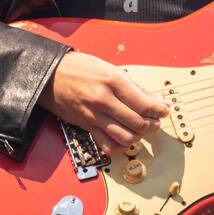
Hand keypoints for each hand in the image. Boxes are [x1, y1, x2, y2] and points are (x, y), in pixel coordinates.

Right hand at [37, 51, 169, 154]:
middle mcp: (103, 99)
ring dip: (138, 137)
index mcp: (113, 81)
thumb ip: (133, 87)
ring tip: (141, 131)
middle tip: (155, 123)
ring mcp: (93, 115)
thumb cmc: (79, 68)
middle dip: (151, 125)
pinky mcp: (85, 126)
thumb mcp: (110, 68)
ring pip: (124, 137)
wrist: (50, 74)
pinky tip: (123, 138)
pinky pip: (106, 144)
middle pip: (137, 122)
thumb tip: (154, 101)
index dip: (158, 111)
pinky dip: (119, 146)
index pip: (144, 104)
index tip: (163, 111)